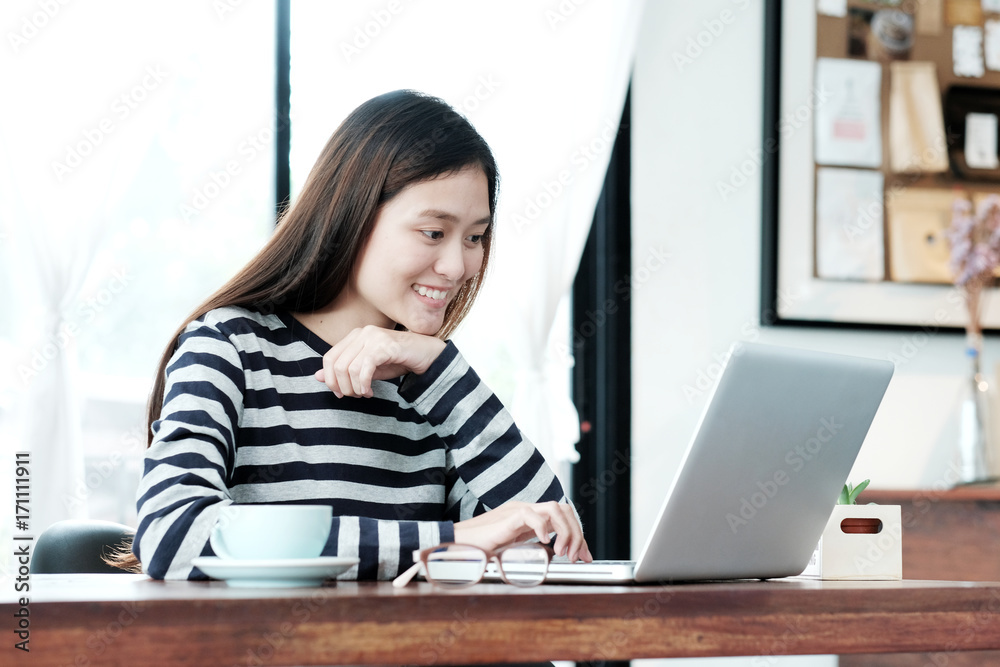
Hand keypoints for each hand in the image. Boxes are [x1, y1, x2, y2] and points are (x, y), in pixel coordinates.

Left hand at [314, 326, 445, 397]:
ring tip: (365, 394)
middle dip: (342, 386)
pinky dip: (363, 384)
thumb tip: (317, 376)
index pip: (329, 357)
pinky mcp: (384, 346)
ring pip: (349, 368)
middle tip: (355, 396)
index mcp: (355, 335)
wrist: (428, 355)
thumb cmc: (399, 361)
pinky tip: (370, 391)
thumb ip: (345, 371)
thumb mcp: (368, 369)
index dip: (329, 379)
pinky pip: (364, 368)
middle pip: (336, 364)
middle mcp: (362, 333)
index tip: (340, 393)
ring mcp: (373, 337)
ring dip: (354, 388)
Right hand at [453, 501, 592, 562]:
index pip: (563, 517)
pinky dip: (543, 529)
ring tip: (563, 553)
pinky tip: (545, 544)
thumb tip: (551, 558)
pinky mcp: (507, 517)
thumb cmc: (479, 549)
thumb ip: (530, 548)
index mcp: (529, 517)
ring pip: (554, 509)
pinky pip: (531, 514)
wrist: (456, 544)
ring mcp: (517, 511)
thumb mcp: (513, 549)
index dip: (579, 536)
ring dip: (566, 532)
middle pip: (565, 510)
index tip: (586, 557)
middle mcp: (526, 510)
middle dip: (578, 534)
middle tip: (577, 558)